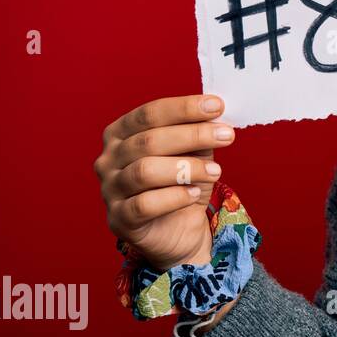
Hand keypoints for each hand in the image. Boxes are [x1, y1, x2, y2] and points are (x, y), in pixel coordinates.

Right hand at [94, 94, 235, 270]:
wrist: (177, 231)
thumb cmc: (182, 184)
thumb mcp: (194, 154)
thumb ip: (198, 136)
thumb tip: (215, 116)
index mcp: (121, 134)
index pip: (149, 114)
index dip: (184, 108)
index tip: (217, 105)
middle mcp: (108, 160)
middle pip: (149, 140)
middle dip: (193, 134)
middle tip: (227, 135)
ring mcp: (110, 190)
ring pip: (145, 171)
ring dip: (187, 168)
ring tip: (216, 172)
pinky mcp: (119, 219)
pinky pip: (144, 205)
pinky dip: (174, 197)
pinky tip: (194, 194)